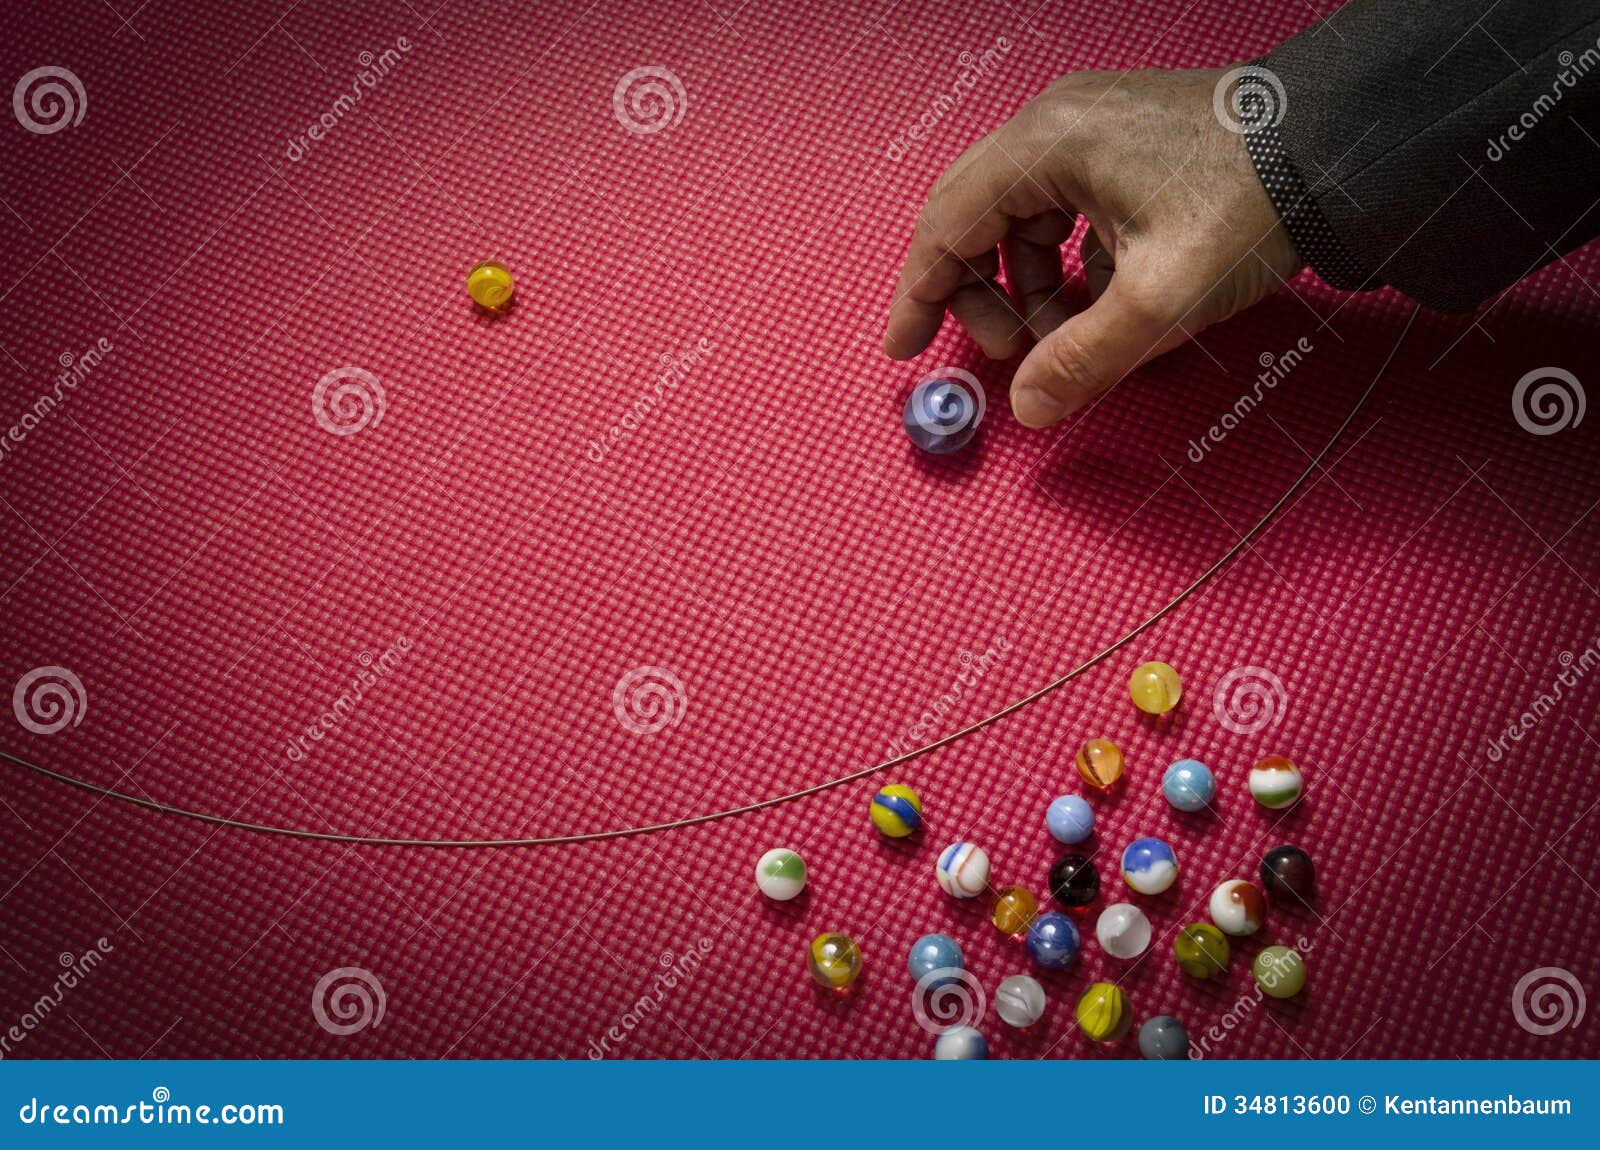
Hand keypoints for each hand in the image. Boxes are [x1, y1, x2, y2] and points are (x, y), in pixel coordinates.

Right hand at [883, 68, 1303, 427]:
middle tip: (1005, 352)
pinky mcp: (1124, 141)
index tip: (905, 346)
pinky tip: (1106, 300)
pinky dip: (1069, 261)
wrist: (1340, 143)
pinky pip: (1065, 207)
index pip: (946, 222)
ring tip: (1068, 336)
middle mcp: (1058, 123)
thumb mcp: (1162, 297)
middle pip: (975, 217)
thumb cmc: (1253, 197)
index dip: (920, 293)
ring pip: (1022, 216)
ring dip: (1030, 285)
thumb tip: (1029, 406)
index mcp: (1047, 143)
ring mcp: (1091, 126)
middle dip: (979, 294)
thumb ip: (1083, 358)